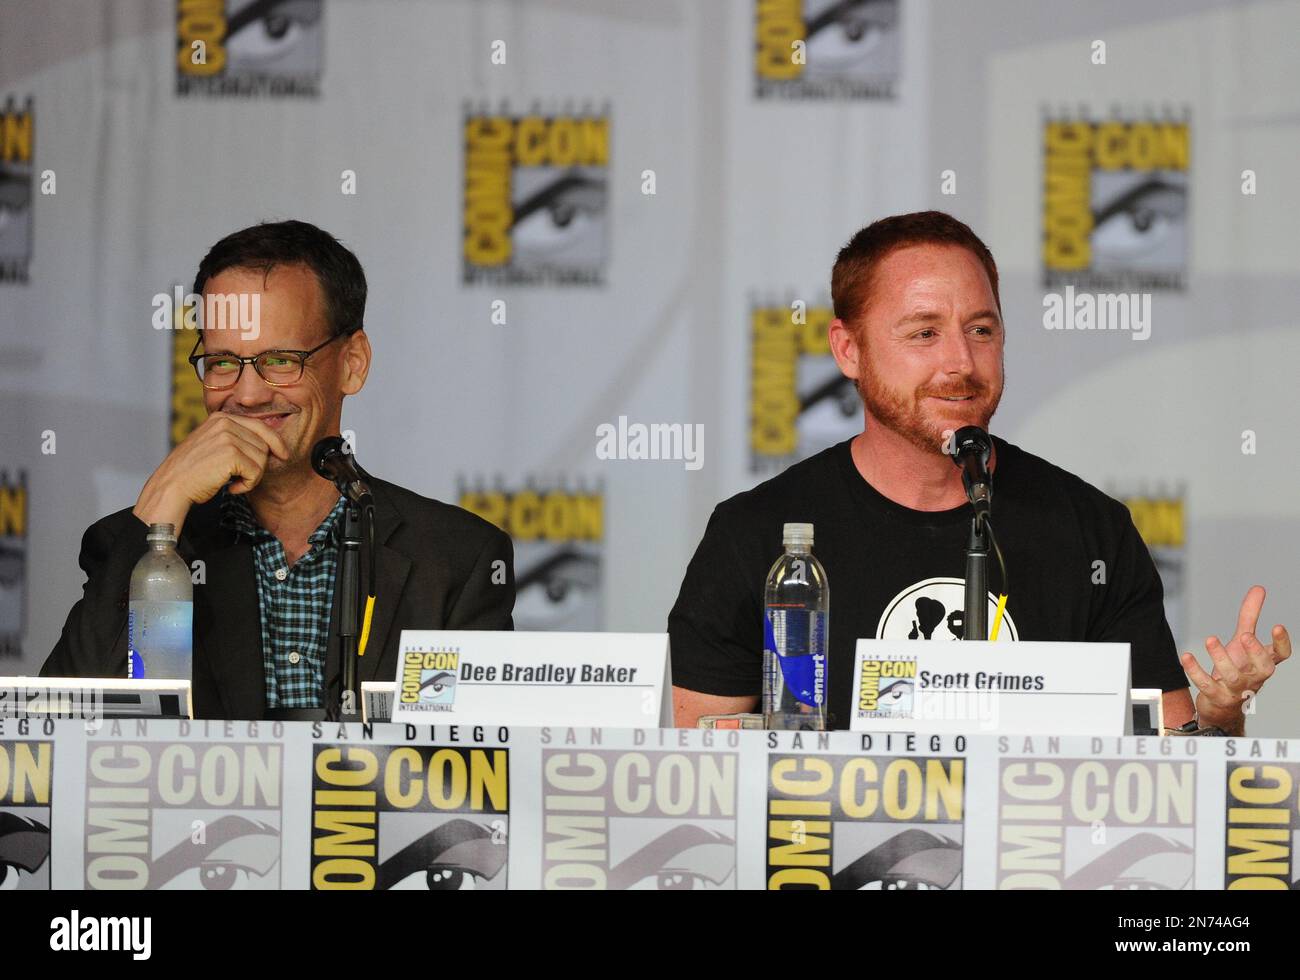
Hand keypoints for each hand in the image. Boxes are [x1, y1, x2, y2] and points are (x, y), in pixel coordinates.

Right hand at [133, 413, 290, 533]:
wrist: (171, 487)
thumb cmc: (192, 472)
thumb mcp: (213, 445)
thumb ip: (235, 439)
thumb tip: (269, 444)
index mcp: (221, 418)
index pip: (260, 426)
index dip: (276, 442)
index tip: (283, 455)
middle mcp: (225, 423)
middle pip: (264, 444)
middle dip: (257, 465)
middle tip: (238, 478)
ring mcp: (228, 437)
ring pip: (262, 459)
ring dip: (251, 477)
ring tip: (231, 482)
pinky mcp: (231, 454)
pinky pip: (256, 472)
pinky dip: (247, 485)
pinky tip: (230, 488)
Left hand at [1179, 586, 1290, 727]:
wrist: (1221, 705)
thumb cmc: (1237, 668)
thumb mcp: (1242, 641)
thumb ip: (1250, 617)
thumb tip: (1259, 589)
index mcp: (1262, 663)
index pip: (1281, 656)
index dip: (1282, 643)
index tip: (1277, 626)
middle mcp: (1254, 678)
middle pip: (1264, 668)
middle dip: (1255, 652)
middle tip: (1245, 636)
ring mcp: (1236, 690)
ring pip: (1233, 677)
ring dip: (1221, 658)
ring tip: (1210, 639)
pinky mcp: (1217, 697)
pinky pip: (1207, 685)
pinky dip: (1196, 671)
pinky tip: (1186, 656)